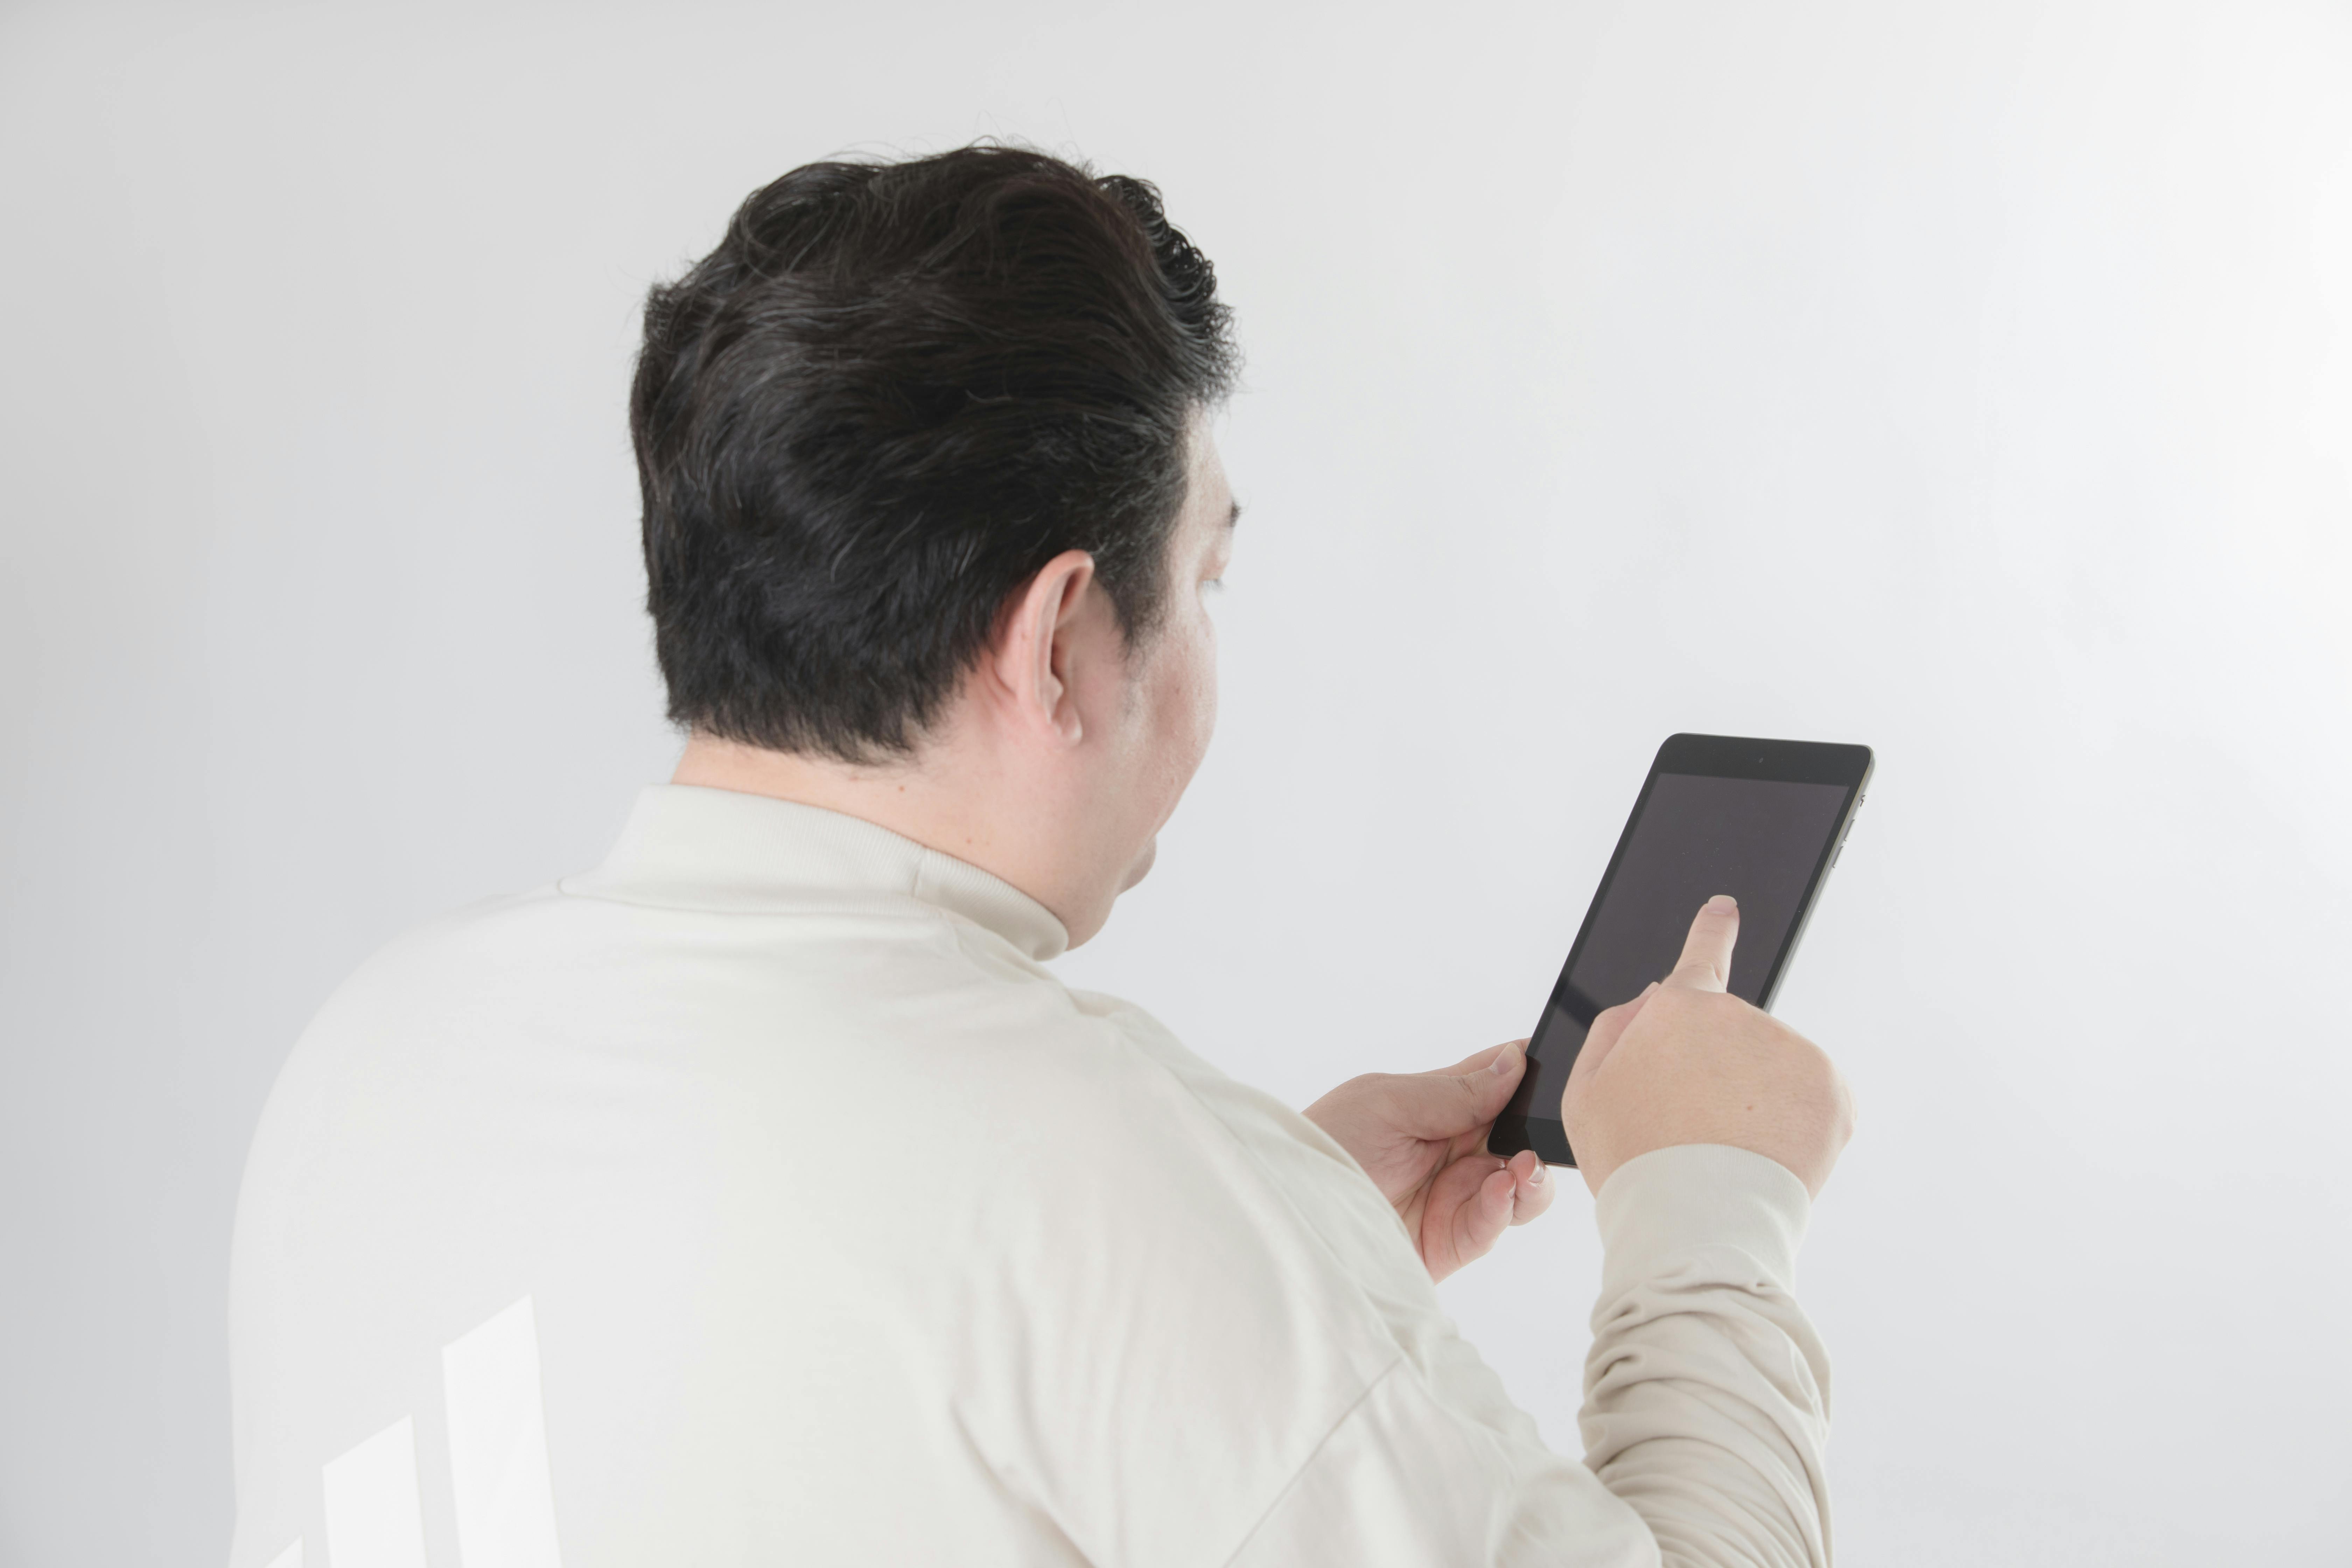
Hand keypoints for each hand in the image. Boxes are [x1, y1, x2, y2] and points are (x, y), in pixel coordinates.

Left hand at [1304, 1043, 1555, 1282]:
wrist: (1285, 1214)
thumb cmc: (1321, 1145)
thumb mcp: (1385, 1102)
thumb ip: (1453, 1090)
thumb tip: (1514, 1059)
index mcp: (1437, 1106)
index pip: (1498, 1083)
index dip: (1530, 1074)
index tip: (1558, 1066)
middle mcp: (1453, 1151)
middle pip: (1522, 1137)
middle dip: (1542, 1131)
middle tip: (1546, 1126)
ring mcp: (1455, 1197)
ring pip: (1522, 1185)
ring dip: (1532, 1174)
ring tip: (1523, 1165)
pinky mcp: (1451, 1240)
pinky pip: (1494, 1223)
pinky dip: (1505, 1205)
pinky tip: (1500, 1188)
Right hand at [1562, 895, 1856, 1197]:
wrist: (1698, 1225)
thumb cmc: (1636, 1164)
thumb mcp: (1587, 1093)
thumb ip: (1614, 1031)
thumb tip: (1652, 999)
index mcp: (1677, 1010)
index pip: (1701, 956)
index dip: (1712, 931)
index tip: (1725, 908)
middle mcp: (1739, 1016)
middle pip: (1733, 1039)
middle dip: (1720, 1074)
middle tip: (1694, 1128)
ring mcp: (1790, 1050)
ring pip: (1774, 1071)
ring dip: (1759, 1102)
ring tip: (1728, 1150)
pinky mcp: (1831, 1089)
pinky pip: (1812, 1099)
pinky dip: (1795, 1126)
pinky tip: (1766, 1153)